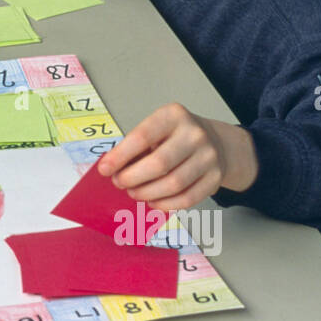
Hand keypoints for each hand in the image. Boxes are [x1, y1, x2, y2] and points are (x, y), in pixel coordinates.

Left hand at [98, 103, 257, 210]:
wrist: (216, 142)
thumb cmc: (175, 137)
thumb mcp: (156, 130)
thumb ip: (136, 147)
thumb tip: (112, 170)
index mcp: (174, 116)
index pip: (142, 136)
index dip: (120, 156)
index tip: (104, 169)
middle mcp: (194, 134)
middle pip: (159, 164)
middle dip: (133, 178)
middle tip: (120, 183)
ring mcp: (208, 156)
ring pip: (173, 184)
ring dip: (147, 193)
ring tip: (134, 192)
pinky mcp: (215, 178)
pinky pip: (188, 199)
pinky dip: (165, 204)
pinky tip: (153, 201)